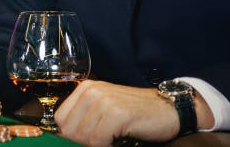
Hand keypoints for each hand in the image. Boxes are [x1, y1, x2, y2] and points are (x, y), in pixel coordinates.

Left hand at [54, 80, 179, 145]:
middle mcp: (91, 91)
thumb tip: (66, 138)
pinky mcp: (116, 113)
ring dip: (96, 145)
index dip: (71, 136)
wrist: (169, 110)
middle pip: (69, 130)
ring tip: (111, 142)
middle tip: (102, 142)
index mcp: (85, 89)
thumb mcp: (105, 112)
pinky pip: (97, 141)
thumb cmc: (137, 114)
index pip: (60, 120)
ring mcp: (103, 100)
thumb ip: (85, 120)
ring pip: (82, 137)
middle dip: (83, 143)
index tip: (86, 141)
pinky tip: (117, 143)